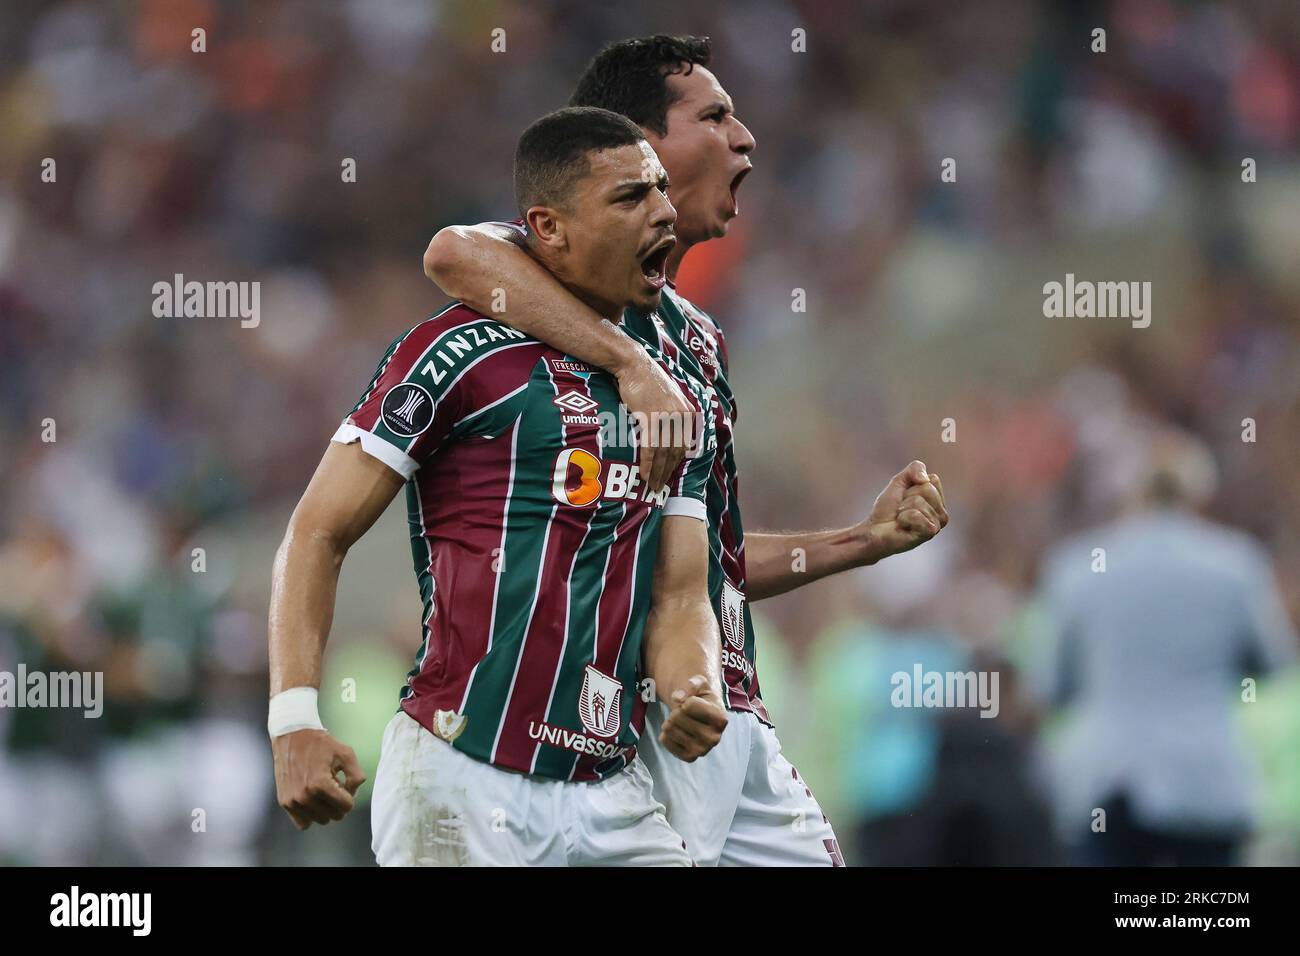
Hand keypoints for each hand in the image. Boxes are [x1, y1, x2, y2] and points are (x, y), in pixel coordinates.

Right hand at [272, 729, 365, 829]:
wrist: (292, 736)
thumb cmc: (322, 744)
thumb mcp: (346, 753)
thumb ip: (357, 775)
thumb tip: (353, 793)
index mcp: (321, 784)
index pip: (347, 807)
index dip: (350, 795)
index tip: (344, 782)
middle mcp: (305, 796)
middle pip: (335, 816)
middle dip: (339, 802)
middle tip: (334, 784)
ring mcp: (293, 801)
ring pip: (321, 820)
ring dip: (325, 808)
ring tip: (322, 789)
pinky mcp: (285, 802)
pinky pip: (303, 823)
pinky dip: (311, 815)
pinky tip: (313, 799)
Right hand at [613, 345, 691, 493]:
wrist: (634, 365)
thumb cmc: (648, 382)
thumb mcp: (669, 399)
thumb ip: (674, 417)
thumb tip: (670, 438)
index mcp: (688, 413)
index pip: (684, 445)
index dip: (675, 464)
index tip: (668, 476)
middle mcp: (681, 416)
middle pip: (675, 452)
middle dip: (667, 472)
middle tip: (659, 486)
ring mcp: (667, 417)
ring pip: (663, 453)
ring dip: (657, 472)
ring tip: (651, 485)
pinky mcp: (650, 417)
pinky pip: (650, 447)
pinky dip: (647, 463)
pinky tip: (644, 473)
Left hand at [659, 675, 728, 761]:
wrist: (703, 717)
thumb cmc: (702, 698)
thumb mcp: (700, 684)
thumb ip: (691, 684)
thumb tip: (677, 697)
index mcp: (721, 719)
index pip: (688, 705)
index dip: (686, 699)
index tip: (693, 702)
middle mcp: (715, 738)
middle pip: (677, 716)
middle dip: (677, 710)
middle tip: (684, 713)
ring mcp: (702, 750)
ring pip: (669, 728)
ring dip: (670, 721)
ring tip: (681, 722)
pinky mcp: (689, 757)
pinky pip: (665, 741)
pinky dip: (666, 733)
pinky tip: (677, 731)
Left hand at [859, 461, 948, 561]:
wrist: (875, 529)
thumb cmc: (888, 508)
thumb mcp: (900, 481)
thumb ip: (915, 468)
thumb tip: (926, 479)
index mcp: (938, 499)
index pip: (933, 479)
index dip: (912, 485)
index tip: (905, 496)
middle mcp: (942, 512)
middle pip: (927, 489)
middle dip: (907, 497)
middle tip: (901, 509)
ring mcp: (937, 524)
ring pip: (919, 501)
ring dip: (903, 509)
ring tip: (901, 518)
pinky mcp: (929, 533)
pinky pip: (916, 514)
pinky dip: (903, 518)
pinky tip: (902, 526)